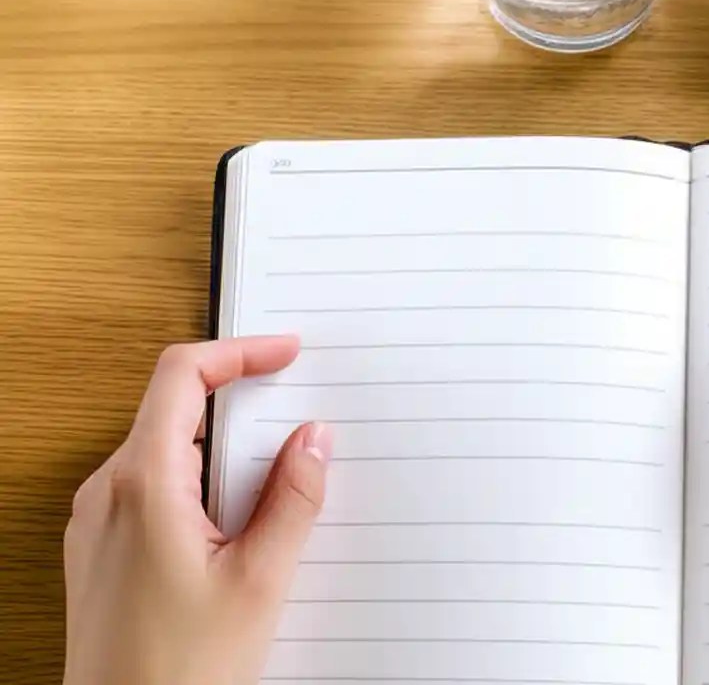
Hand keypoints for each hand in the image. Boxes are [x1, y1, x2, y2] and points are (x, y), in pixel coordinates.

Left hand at [63, 336, 331, 684]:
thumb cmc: (181, 673)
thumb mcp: (260, 580)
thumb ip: (293, 499)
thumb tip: (313, 439)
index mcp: (142, 486)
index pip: (181, 376)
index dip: (238, 352)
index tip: (285, 352)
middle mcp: (108, 494)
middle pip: (174, 410)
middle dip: (242, 405)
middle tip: (298, 424)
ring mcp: (98, 522)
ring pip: (166, 451)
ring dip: (224, 452)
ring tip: (277, 490)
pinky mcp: (103, 550)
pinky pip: (154, 489)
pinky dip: (202, 485)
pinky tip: (240, 526)